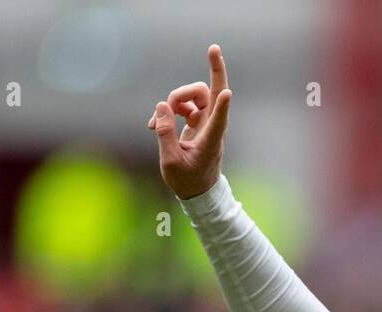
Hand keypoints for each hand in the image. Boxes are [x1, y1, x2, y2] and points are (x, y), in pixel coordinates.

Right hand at [147, 43, 231, 199]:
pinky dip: (169, 110)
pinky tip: (154, 124)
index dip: (221, 105)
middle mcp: (212, 127)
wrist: (198, 191)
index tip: (227, 92)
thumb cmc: (187, 180)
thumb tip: (161, 106)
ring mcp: (206, 122)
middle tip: (212, 49)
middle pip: (211, 92)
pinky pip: (184, 105)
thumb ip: (165, 133)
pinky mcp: (198, 122)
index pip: (218, 120)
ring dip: (175, 99)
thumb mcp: (170, 161)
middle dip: (204, 76)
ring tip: (159, 119)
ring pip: (195, 95)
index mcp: (209, 141)